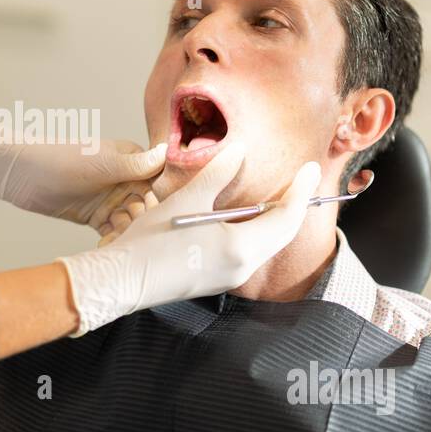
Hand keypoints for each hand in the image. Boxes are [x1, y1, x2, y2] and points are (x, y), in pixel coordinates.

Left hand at [0, 119, 166, 229]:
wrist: (21, 174)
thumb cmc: (61, 158)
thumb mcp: (103, 162)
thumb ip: (137, 164)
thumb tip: (168, 153)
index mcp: (132, 160)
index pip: (160, 180)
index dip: (164, 198)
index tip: (162, 213)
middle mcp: (125, 179)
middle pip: (149, 204)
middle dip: (147, 219)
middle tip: (138, 230)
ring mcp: (110, 199)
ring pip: (132, 220)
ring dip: (130, 231)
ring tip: (119, 240)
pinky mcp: (96, 216)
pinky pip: (113, 230)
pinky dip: (114, 239)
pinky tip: (107, 245)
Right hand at [56, 145, 321, 335]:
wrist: (121, 282)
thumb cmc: (150, 242)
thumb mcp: (186, 200)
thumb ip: (218, 174)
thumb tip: (239, 150)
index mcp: (241, 248)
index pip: (286, 217)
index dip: (300, 191)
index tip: (309, 168)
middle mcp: (242, 267)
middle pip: (282, 233)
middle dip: (293, 204)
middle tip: (301, 178)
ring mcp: (230, 276)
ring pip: (267, 244)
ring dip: (276, 218)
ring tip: (280, 193)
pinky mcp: (217, 279)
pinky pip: (250, 252)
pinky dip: (257, 231)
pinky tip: (248, 215)